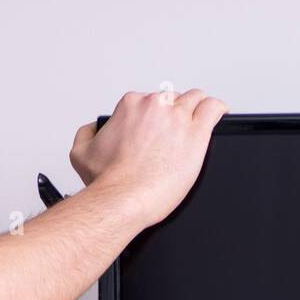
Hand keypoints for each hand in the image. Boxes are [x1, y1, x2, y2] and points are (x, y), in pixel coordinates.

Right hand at [70, 88, 227, 226]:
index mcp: (131, 106)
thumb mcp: (80, 153)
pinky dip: (218, 110)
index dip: (152, 117)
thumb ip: (86, 133)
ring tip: (197, 121)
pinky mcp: (196, 134)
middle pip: (172, 99)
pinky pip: (214, 109)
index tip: (153, 130)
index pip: (148, 101)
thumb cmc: (107, 182)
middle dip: (173, 113)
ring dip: (195, 109)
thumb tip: (93, 127)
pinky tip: (218, 116)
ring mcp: (178, 119)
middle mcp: (156, 107)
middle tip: (173, 131)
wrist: (123, 200)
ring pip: (195, 100)